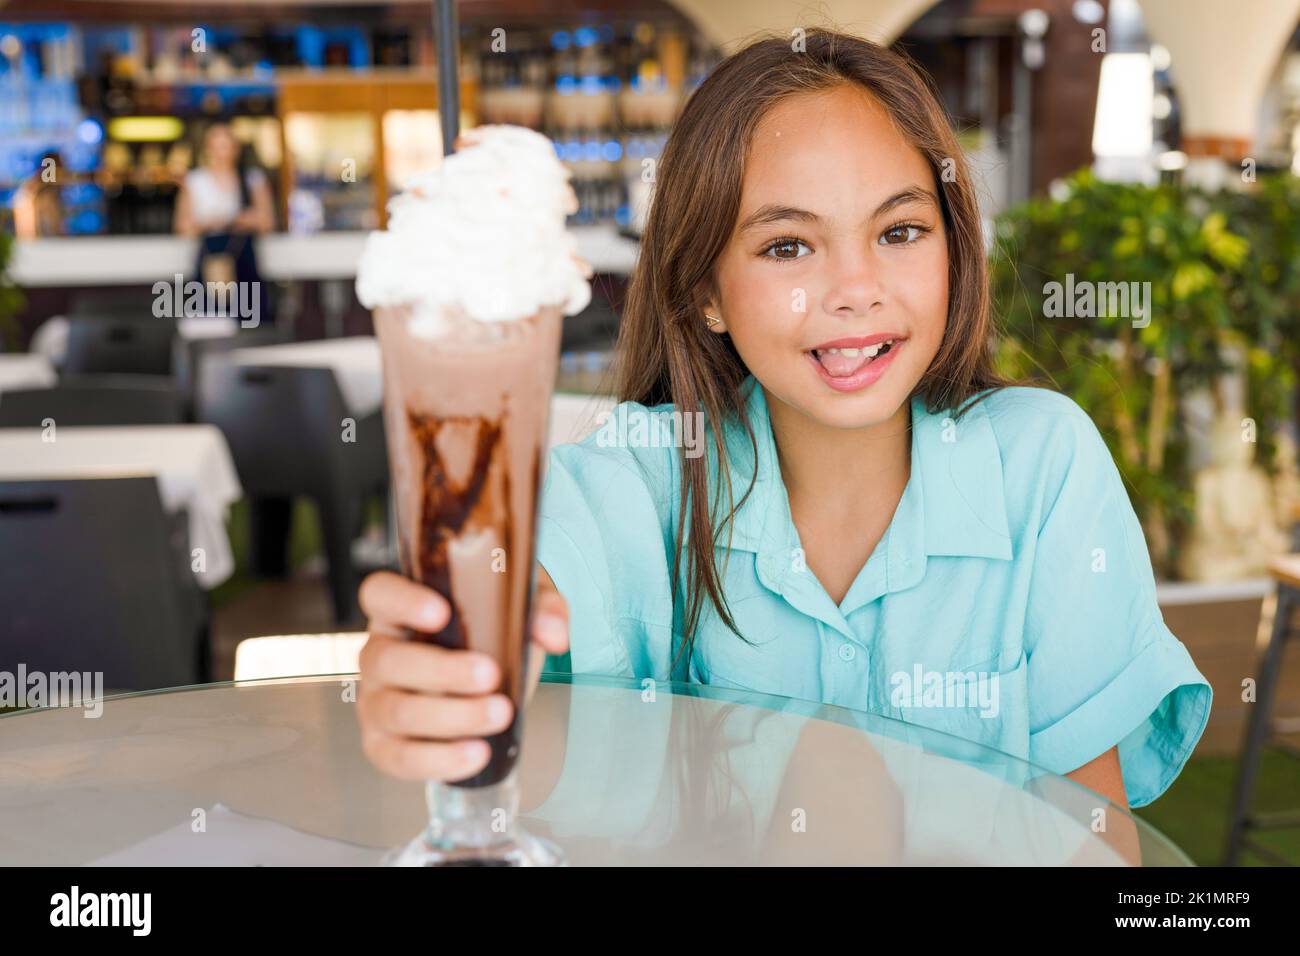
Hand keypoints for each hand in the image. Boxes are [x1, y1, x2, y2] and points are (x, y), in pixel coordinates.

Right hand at [355, 567, 569, 781]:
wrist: (490, 682)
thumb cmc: (492, 635)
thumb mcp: (520, 606)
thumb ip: (542, 608)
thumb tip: (553, 633)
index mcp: (400, 610)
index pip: (379, 594)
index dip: (402, 601)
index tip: (441, 612)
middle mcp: (380, 653)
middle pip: (387, 659)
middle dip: (442, 671)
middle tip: (491, 675)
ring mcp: (376, 701)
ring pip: (396, 711)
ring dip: (450, 717)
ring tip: (498, 715)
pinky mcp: (384, 744)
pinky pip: (399, 757)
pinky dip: (439, 759)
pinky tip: (476, 752)